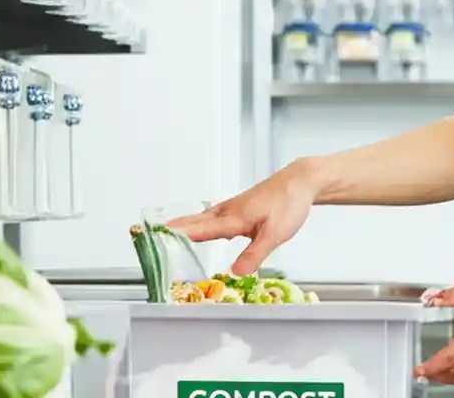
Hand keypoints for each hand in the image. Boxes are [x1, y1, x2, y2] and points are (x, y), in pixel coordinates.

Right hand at [167, 158, 319, 274]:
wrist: (302, 180)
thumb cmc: (289, 204)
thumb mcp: (275, 235)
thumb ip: (255, 254)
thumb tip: (235, 273)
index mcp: (235, 218)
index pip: (202, 229)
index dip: (181, 234)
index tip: (159, 237)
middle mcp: (230, 211)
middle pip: (197, 220)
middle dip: (175, 227)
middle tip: (151, 232)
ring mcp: (235, 206)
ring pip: (205, 216)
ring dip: (187, 223)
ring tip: (169, 229)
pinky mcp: (241, 206)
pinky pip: (215, 215)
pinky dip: (203, 220)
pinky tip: (205, 226)